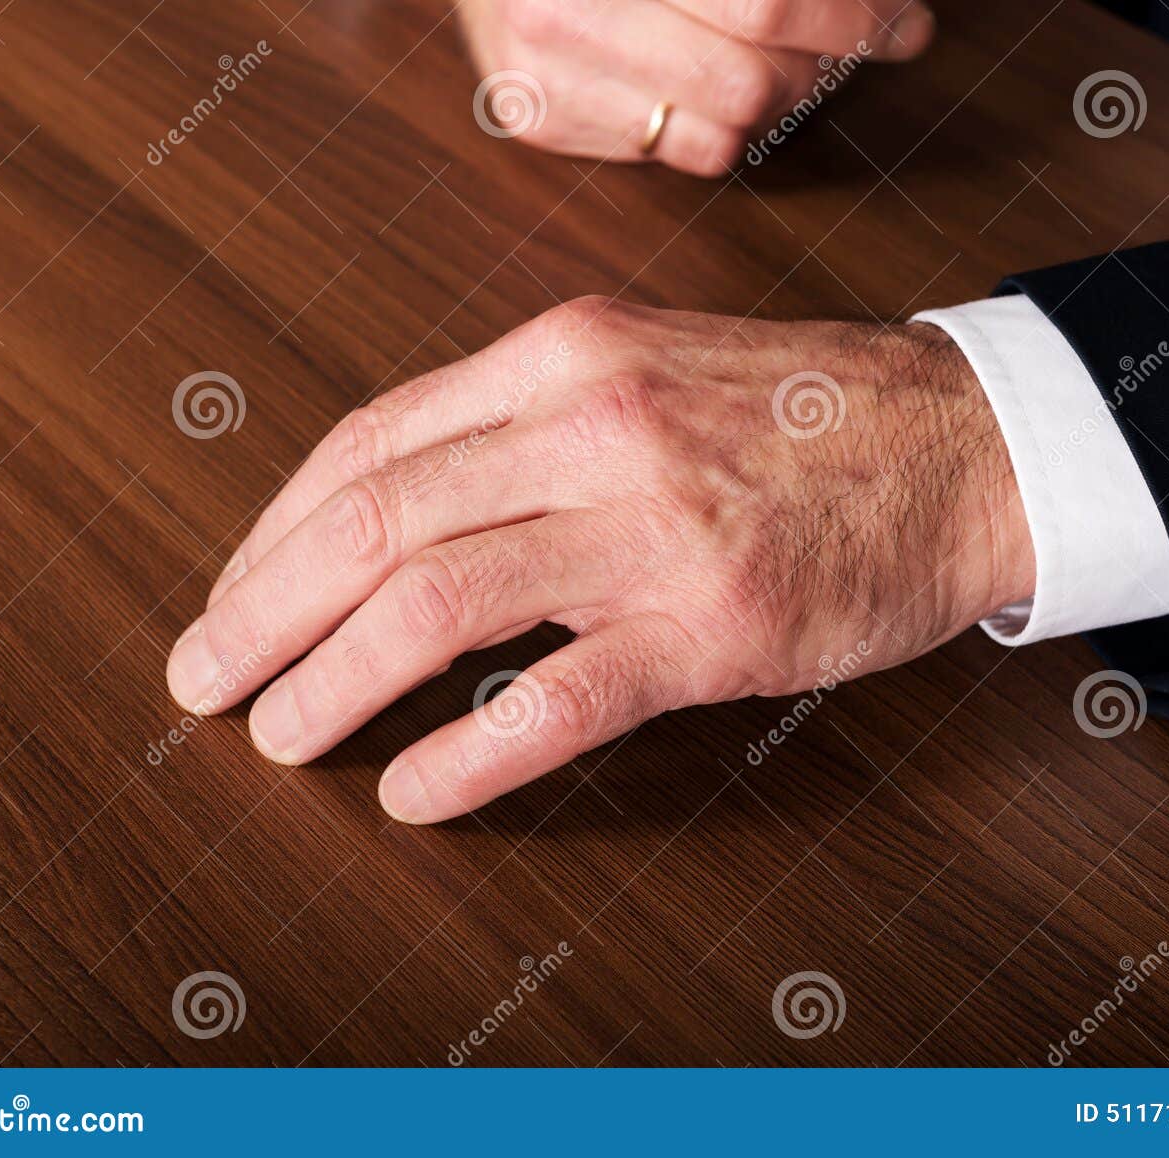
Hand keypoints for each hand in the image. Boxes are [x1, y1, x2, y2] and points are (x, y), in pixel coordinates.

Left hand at [166, 297, 1032, 822]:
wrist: (964, 445)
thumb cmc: (800, 415)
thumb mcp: (647, 363)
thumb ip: (524, 416)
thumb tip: (395, 503)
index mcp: (563, 357)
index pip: (370, 443)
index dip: (275, 529)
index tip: (236, 591)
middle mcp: (591, 427)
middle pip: (374, 522)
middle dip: (260, 611)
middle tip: (204, 677)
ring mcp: (652, 529)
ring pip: (434, 606)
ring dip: (329, 680)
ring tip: (278, 734)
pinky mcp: (711, 627)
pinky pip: (553, 700)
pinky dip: (463, 754)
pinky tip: (413, 790)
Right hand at [460, 0, 934, 175]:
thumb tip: (884, 11)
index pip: (767, 5)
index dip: (852, 17)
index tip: (903, 22)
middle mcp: (566, 7)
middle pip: (754, 75)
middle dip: (826, 61)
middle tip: (857, 39)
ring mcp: (546, 70)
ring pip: (726, 126)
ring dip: (781, 97)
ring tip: (785, 60)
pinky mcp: (538, 120)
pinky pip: (683, 152)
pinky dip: (721, 123)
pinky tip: (711, 82)